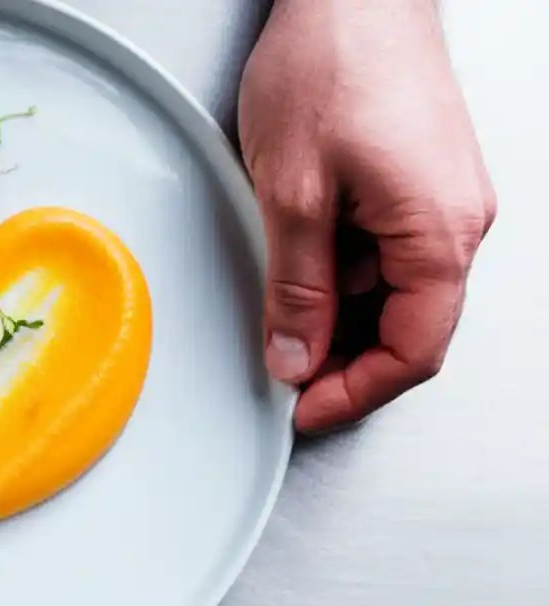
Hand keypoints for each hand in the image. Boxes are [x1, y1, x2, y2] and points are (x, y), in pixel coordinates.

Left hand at [239, 0, 495, 432]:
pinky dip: (339, 264)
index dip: (355, 392)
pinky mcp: (417, 178)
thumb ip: (295, 286)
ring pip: (388, 287)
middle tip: (282, 363)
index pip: (413, 351)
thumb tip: (295, 356)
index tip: (304, 410)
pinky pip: (383, 246)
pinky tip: (300, 245)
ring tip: (279, 286)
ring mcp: (439, 199)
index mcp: (439, 234)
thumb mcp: (293, 193)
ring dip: (334, 303)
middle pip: (406, 324)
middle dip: (342, 353)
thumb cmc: (332, 65)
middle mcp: (455, 221)